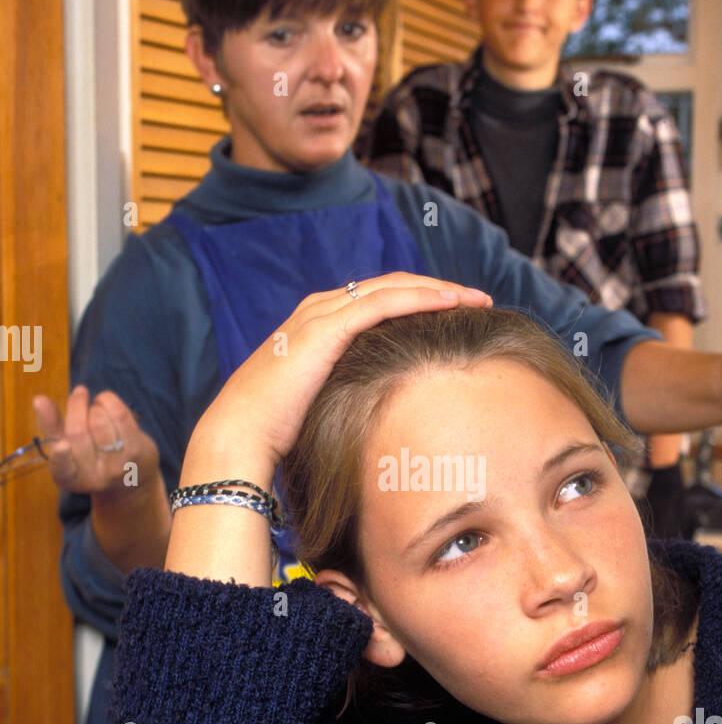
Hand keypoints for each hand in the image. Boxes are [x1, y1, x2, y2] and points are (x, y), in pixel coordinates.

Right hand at [31, 387, 160, 494]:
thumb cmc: (91, 457)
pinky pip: (119, 415)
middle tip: (79, 393)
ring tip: (96, 408)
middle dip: (76, 405)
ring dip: (95, 406)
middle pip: (78, 432)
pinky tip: (107, 404)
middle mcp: (94, 476)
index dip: (61, 457)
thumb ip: (51, 425)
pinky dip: (110, 401)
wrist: (131, 479)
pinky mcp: (136, 451)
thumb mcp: (67, 446)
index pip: (62, 470)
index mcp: (69, 479)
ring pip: (99, 421)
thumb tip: (39, 400)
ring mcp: (118, 465)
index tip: (62, 446)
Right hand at [194, 273, 493, 466]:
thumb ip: (347, 395)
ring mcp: (321, 315)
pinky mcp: (325, 329)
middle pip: (392, 286)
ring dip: (439, 289)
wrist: (239, 437)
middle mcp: (320, 310)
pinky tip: (451, 302)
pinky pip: (383, 303)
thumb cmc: (276, 434)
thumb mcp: (321, 405)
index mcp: (318, 325)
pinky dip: (420, 298)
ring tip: (477, 299)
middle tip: (480, 300)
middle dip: (439, 289)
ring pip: (393, 287)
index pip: (379, 301)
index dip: (421, 301)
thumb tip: (381, 417)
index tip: (459, 315)